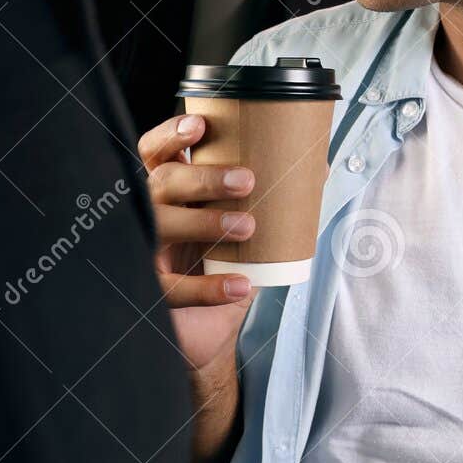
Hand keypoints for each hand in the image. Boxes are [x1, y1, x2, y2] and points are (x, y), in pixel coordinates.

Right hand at [140, 112, 257, 462]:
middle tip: (247, 181)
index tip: (200, 126)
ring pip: (157, 225)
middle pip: (162, 182)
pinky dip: (207, 289)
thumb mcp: (250, 234)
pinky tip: (242, 287)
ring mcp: (140, 254)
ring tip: (247, 226)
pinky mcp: (146, 295)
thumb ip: (276, 202)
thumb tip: (322, 168)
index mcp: (168, 193)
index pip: (156, 152)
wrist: (210, 336)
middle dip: (203, 177)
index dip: (170, 135)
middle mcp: (146, 216)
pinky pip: (170, 289)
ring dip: (203, 221)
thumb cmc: (225, 271)